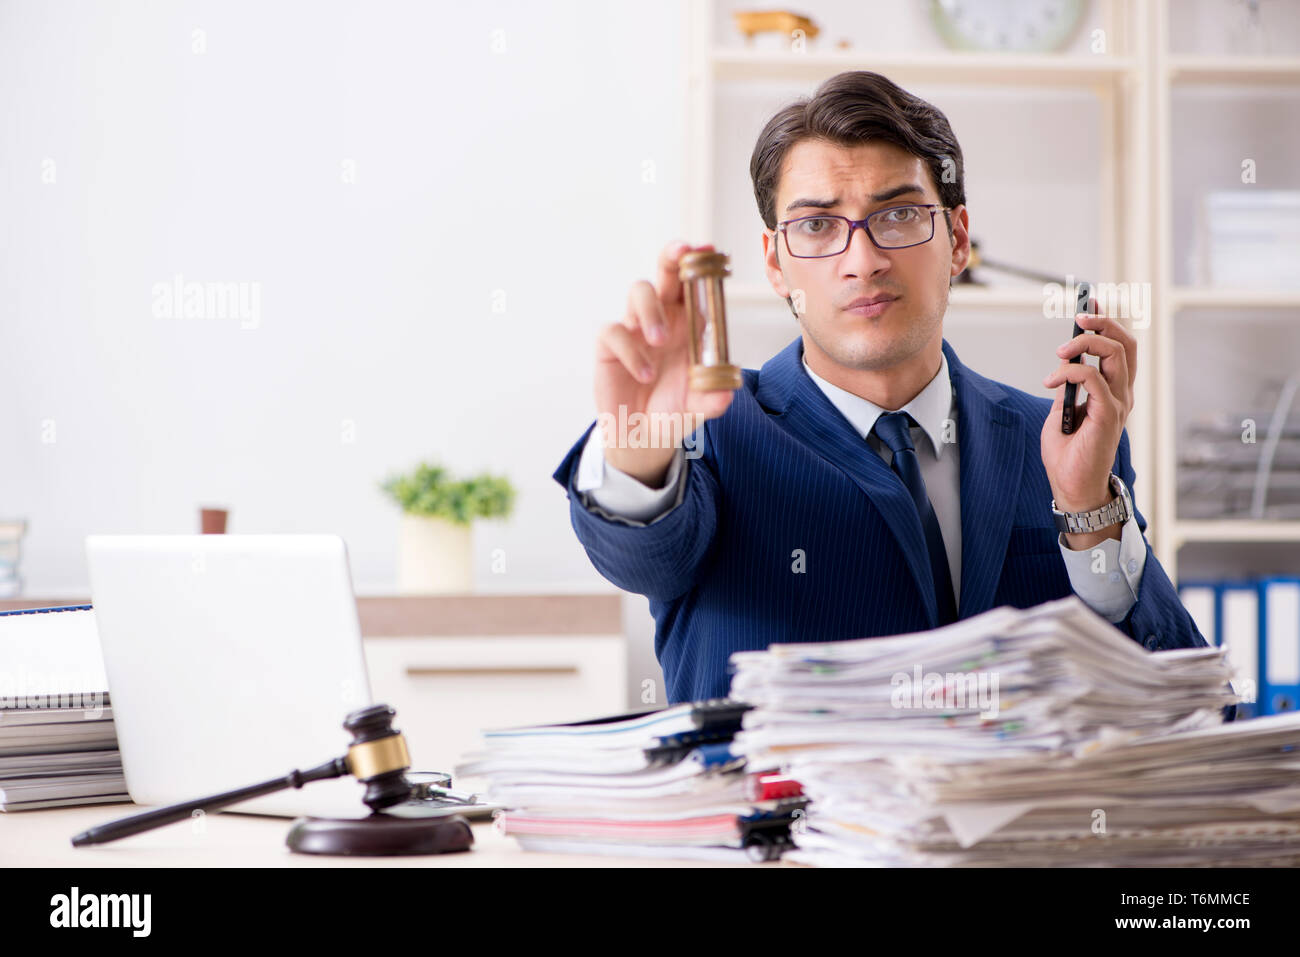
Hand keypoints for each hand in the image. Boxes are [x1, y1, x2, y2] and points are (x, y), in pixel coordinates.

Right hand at [593, 241, 736, 485]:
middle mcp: (663, 317)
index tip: (709, 250)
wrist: (642, 436)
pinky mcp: (610, 345)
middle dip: (673, 255)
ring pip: (638, 291)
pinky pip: (615, 331)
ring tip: (659, 340)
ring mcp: (635, 327)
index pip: (695, 284)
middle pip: (666, 272)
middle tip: (682, 252)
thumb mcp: (698, 408)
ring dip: (651, 310)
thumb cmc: (674, 411)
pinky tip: (644, 374)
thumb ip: (713, 399)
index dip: (701, 262)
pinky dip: (631, 350)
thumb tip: (727, 392)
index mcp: (690, 323)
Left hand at [1039, 303, 1136, 529]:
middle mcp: (1122, 395)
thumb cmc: (1067, 455)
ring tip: (1060, 351)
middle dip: (1104, 322)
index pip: (1121, 349)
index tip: (1090, 303)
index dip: (1108, 322)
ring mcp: (1118, 404)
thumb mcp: (1060, 414)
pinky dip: (1072, 371)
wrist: (1072, 487)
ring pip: (1116, 355)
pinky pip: (1094, 379)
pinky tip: (1052, 379)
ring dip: (1086, 343)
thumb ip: (1067, 391)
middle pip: (1126, 344)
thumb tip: (1063, 368)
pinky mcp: (1108, 415)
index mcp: (1114, 392)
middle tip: (1079, 316)